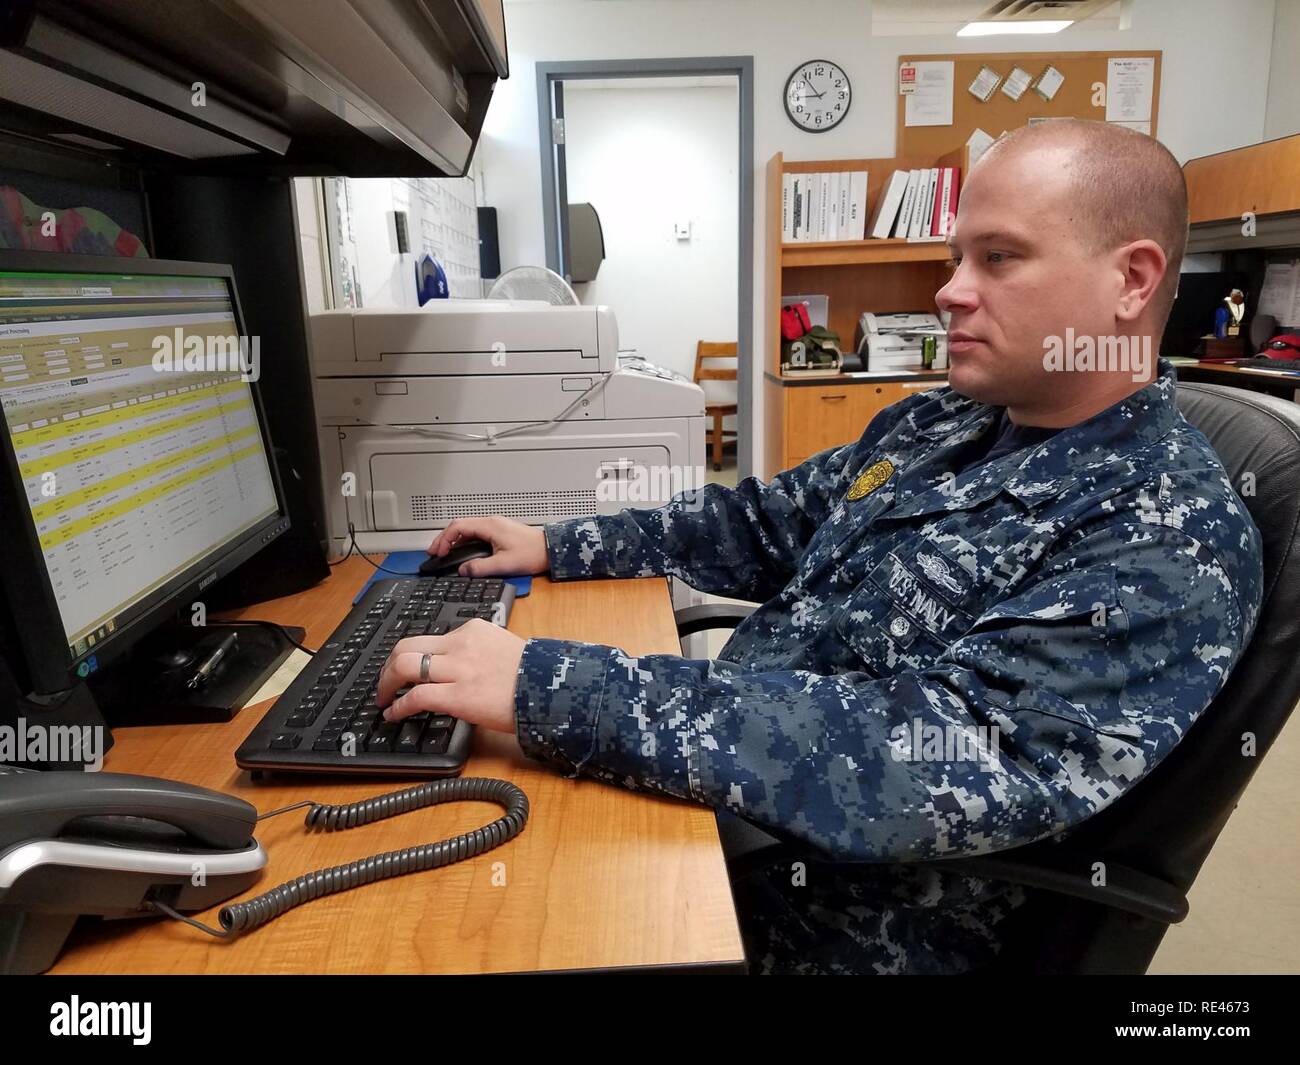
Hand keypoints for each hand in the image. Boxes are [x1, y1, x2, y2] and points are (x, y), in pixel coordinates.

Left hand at [376, 619, 525, 732]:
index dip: (410, 656)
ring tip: (382, 698)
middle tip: (384, 683)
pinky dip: (397, 707)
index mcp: (472, 630)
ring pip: (404, 667)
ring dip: (385, 684)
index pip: (429, 639)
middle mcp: (460, 644)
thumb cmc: (533, 673)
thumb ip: (477, 651)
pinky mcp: (457, 695)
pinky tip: (393, 715)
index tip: (404, 669)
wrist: (551, 688)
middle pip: (406, 646)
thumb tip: (457, 667)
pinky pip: (415, 697)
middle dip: (388, 666)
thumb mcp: (502, 647)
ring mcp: (457, 669)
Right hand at [427, 516, 548, 577]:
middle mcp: (491, 523)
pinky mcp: (499, 533)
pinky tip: (460, 551)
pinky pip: (475, 533)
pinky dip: (463, 541)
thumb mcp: (504, 564)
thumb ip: (480, 568)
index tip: (438, 553)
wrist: (551, 549)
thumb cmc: (533, 553)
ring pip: (467, 529)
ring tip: (443, 552)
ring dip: (453, 540)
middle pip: (459, 526)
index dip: (444, 540)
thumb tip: (463, 571)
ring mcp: (495, 526)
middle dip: (444, 538)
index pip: (458, 527)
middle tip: (434, 552)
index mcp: (490, 526)